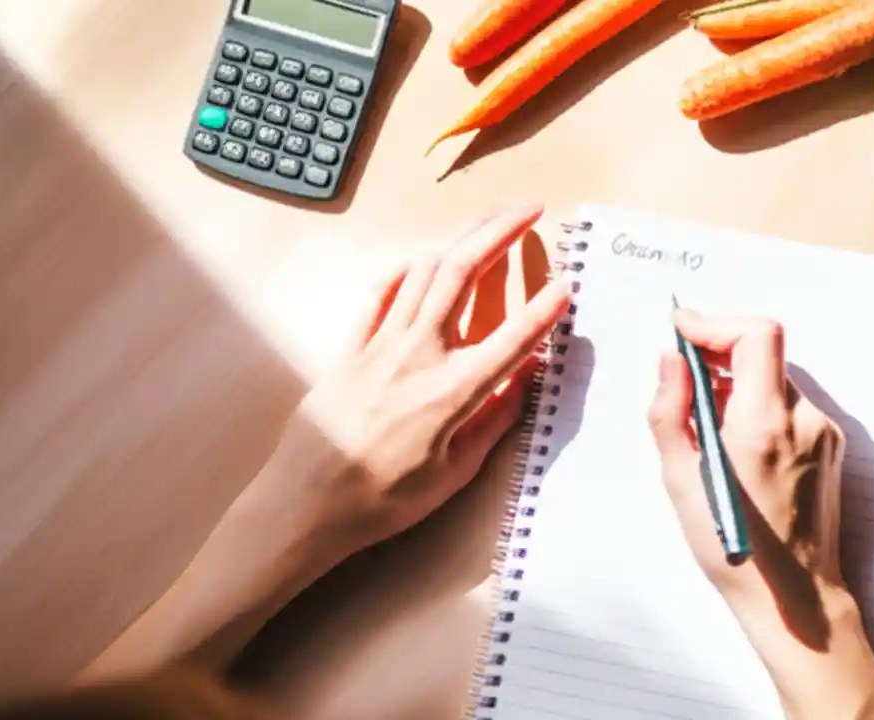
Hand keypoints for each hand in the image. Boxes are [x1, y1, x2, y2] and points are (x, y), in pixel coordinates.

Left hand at [270, 204, 571, 556]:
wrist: (306, 503)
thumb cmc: (383, 500)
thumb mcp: (454, 474)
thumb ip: (494, 421)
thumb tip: (524, 382)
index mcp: (453, 391)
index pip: (512, 338)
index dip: (544, 309)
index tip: (568, 283)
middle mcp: (418, 354)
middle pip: (462, 272)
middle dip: (499, 231)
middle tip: (529, 208)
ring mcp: (379, 345)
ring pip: (423, 271)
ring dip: (457, 237)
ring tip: (485, 221)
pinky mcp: (350, 348)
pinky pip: (378, 294)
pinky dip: (403, 271)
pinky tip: (418, 261)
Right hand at [649, 310, 873, 719]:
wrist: (797, 598)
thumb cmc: (735, 550)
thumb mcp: (680, 480)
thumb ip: (670, 412)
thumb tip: (671, 361)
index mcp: (764, 425)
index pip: (756, 334)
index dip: (714, 322)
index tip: (681, 329)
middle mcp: (803, 421)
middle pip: (764, 352)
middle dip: (720, 353)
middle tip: (683, 375)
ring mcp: (824, 433)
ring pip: (776, 380)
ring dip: (739, 382)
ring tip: (706, 420)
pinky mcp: (831, 447)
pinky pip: (790, 406)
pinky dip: (760, 406)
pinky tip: (736, 444)